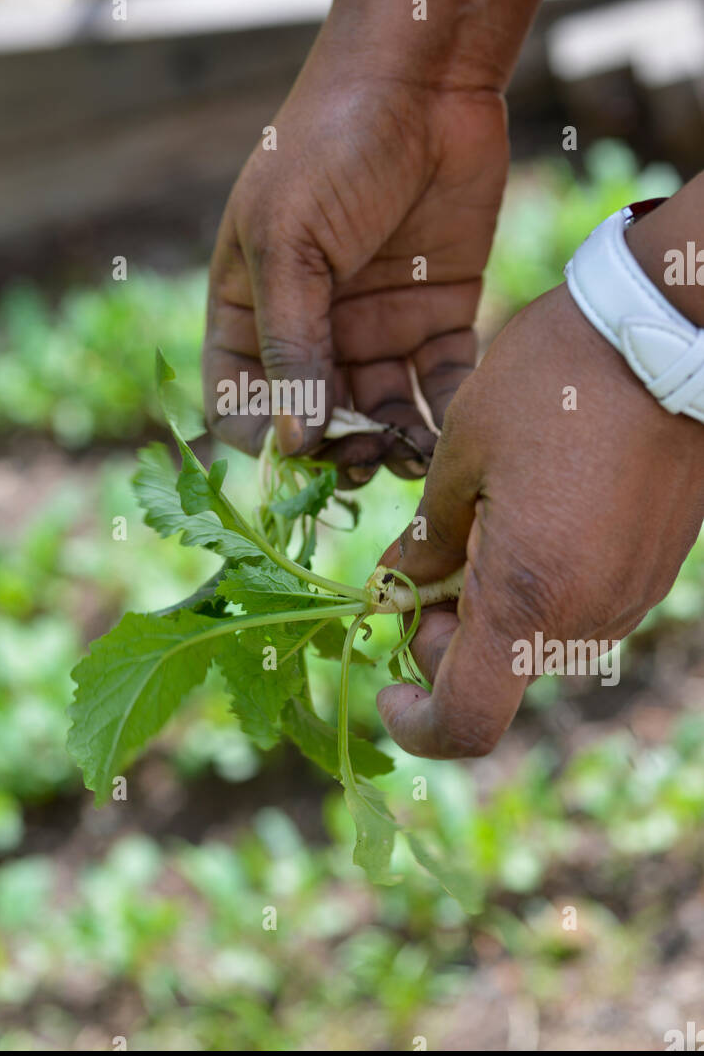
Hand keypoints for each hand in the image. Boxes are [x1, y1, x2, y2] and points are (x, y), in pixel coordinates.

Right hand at [202, 23, 508, 486]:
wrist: (424, 77)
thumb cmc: (330, 145)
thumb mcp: (290, 244)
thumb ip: (291, 347)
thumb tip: (290, 445)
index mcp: (250, 307)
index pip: (239, 401)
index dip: (261, 440)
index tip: (297, 460)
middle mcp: (310, 325)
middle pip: (313, 419)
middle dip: (336, 449)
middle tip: (366, 457)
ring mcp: (373, 322)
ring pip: (378, 412)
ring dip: (393, 441)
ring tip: (413, 451)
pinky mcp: (435, 313)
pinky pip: (438, 383)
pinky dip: (443, 411)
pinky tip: (450, 425)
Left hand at [376, 284, 703, 756]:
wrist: (668, 331)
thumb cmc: (552, 383)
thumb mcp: (460, 453)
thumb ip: (427, 540)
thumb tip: (400, 589)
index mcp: (529, 598)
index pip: (467, 722)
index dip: (416, 724)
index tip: (387, 688)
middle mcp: (588, 616)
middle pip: (498, 680)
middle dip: (443, 644)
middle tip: (419, 572)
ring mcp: (631, 596)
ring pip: (538, 643)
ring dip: (490, 612)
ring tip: (476, 525)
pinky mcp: (654, 568)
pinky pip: (580, 606)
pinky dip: (536, 589)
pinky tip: (525, 517)